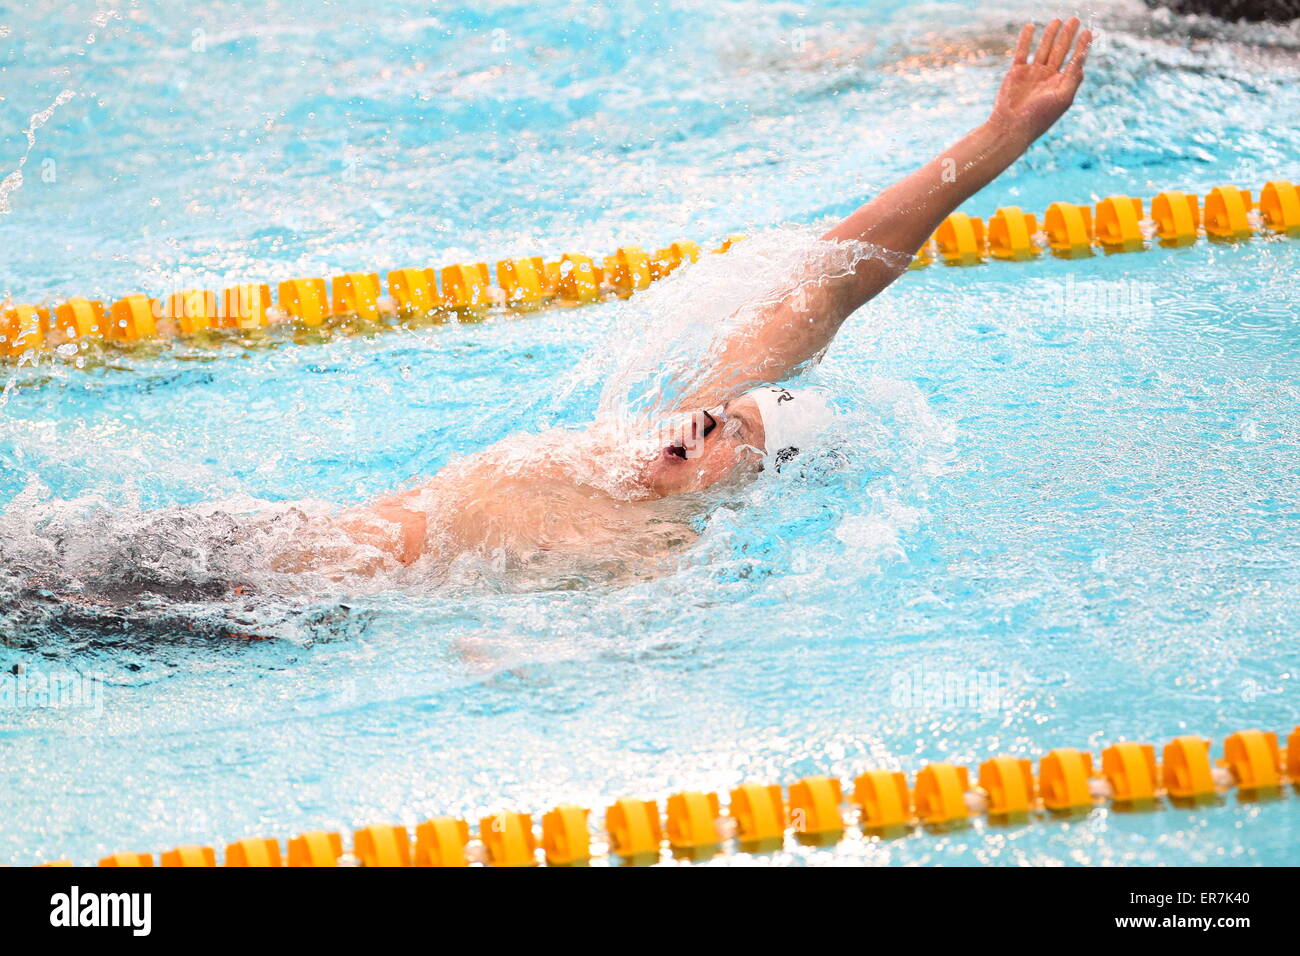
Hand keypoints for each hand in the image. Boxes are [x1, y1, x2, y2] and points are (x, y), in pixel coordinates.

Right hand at [989, 18, 1091, 146]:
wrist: (1011, 127)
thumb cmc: (1039, 117)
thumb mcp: (1062, 98)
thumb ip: (1074, 77)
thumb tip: (1082, 57)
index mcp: (1061, 84)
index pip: (1074, 61)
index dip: (1082, 46)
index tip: (1087, 32)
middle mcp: (1047, 77)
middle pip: (1060, 51)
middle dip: (1068, 36)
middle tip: (1075, 20)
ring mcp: (1032, 74)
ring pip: (1043, 49)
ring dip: (1050, 35)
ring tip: (1057, 20)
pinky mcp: (1016, 73)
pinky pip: (1022, 52)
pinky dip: (1025, 40)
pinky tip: (1030, 27)